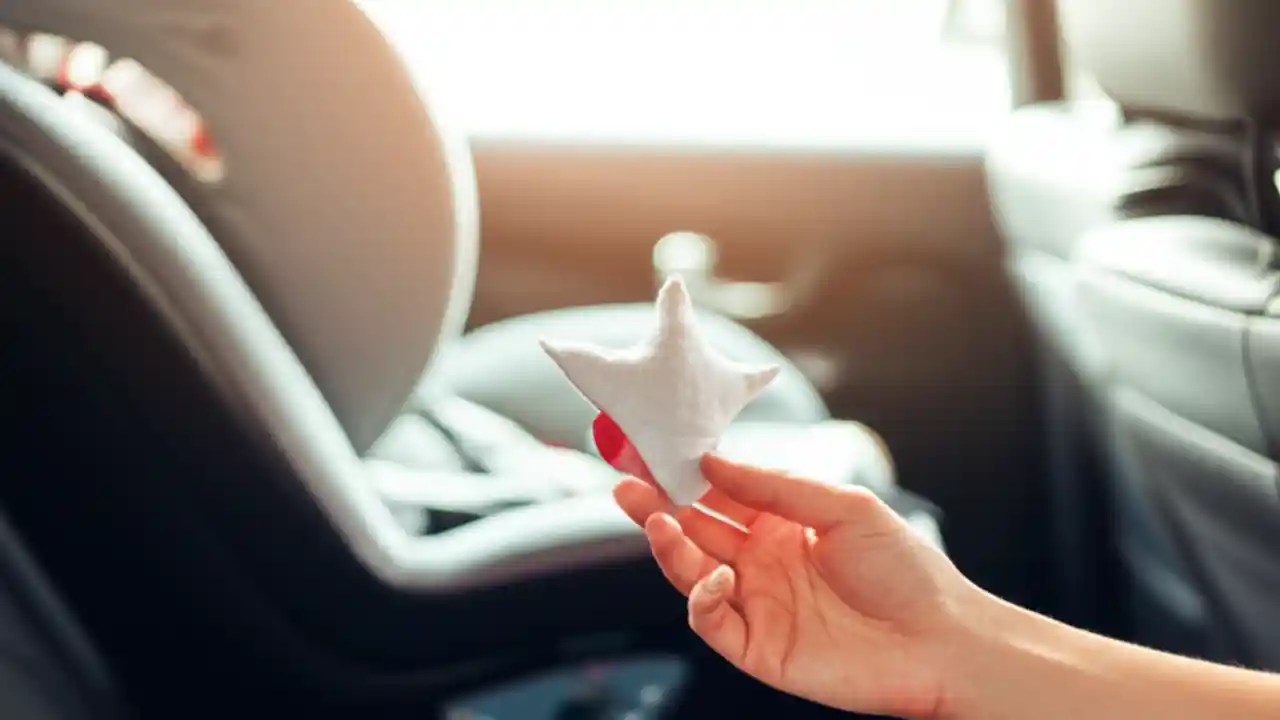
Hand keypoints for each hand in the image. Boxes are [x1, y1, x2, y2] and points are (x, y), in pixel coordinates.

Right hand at [613, 455, 985, 719]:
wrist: (943, 641)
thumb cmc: (905, 570)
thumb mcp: (842, 506)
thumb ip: (774, 485)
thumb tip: (712, 462)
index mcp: (781, 524)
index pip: (717, 494)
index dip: (683, 474)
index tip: (650, 449)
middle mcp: (762, 562)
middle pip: (694, 530)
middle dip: (656, 505)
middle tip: (625, 483)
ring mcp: (757, 605)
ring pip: (692, 574)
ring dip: (669, 547)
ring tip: (655, 519)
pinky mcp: (758, 649)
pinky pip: (713, 622)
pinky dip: (701, 600)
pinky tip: (712, 577)